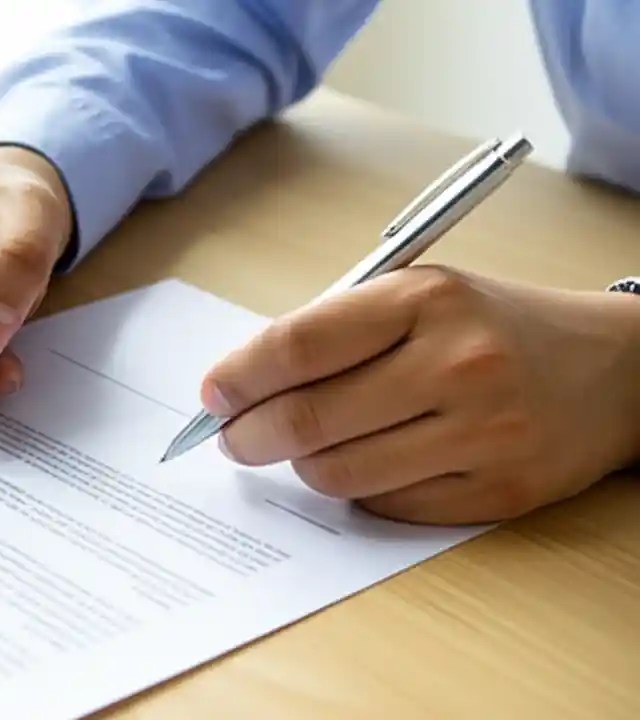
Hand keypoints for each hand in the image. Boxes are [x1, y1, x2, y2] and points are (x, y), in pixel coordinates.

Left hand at [202, 266, 639, 524]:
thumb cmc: (492, 326)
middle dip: (248, 434)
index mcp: (427, 300)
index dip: (238, 377)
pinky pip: (386, 506)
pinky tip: (368, 464)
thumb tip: (241, 383)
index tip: (213, 394)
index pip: (298, 346)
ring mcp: (483, 434)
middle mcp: (458, 365)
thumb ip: (335, 331)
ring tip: (304, 446)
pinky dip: (358, 491)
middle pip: (308, 420)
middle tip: (233, 437)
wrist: (612, 370)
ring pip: (339, 474)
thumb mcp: (419, 295)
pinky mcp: (499, 490)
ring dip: (302, 465)